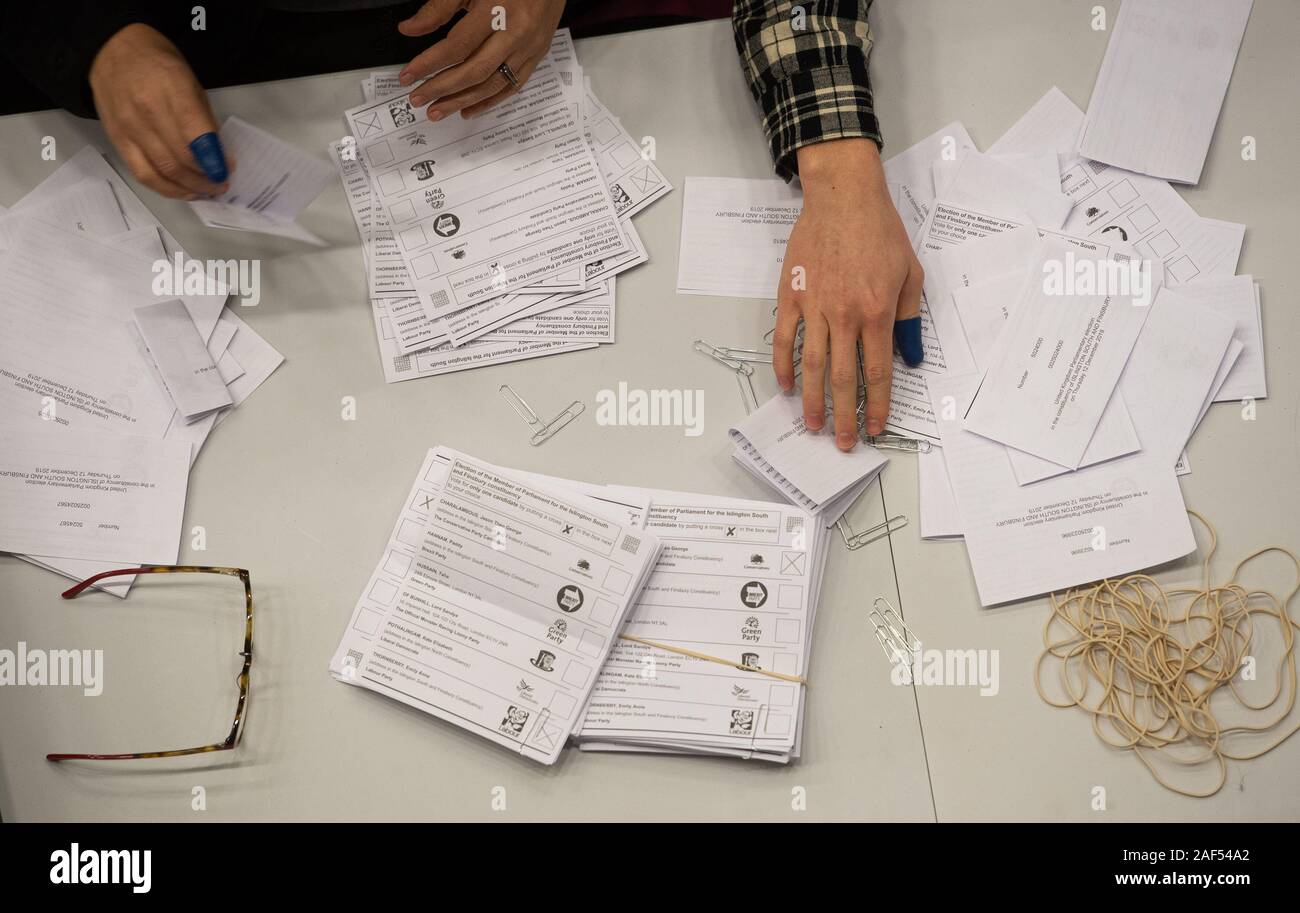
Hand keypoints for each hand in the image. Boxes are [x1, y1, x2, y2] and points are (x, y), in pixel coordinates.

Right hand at [89, 24, 231, 199]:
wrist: (110, 49)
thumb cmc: (157, 62)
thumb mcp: (190, 80)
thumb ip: (203, 118)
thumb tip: (218, 154)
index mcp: (172, 89)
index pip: (196, 136)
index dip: (215, 160)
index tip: (227, 171)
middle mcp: (147, 110)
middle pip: (181, 159)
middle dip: (206, 178)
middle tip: (221, 184)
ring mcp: (129, 127)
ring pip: (162, 172)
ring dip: (189, 188)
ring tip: (206, 191)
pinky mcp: (117, 139)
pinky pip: (142, 173)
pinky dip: (165, 188)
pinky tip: (182, 190)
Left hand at [398, 0, 566, 119]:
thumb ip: (439, 8)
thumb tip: (409, 29)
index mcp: (498, 10)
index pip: (458, 46)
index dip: (430, 63)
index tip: (408, 75)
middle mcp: (516, 32)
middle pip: (475, 70)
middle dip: (442, 88)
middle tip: (418, 99)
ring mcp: (529, 47)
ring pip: (493, 84)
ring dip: (462, 101)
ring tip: (437, 110)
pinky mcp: (537, 56)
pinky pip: (513, 86)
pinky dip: (489, 101)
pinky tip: (468, 109)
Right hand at [774, 139, 923, 451]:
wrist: (844, 196)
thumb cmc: (880, 231)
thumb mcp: (911, 273)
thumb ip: (910, 318)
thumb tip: (911, 356)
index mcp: (877, 313)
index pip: (878, 373)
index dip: (877, 405)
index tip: (875, 427)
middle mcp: (845, 316)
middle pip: (842, 379)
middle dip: (843, 416)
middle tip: (842, 441)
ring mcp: (815, 308)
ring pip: (812, 366)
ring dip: (812, 401)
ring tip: (812, 425)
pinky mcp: (791, 297)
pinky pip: (786, 339)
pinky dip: (784, 365)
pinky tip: (786, 386)